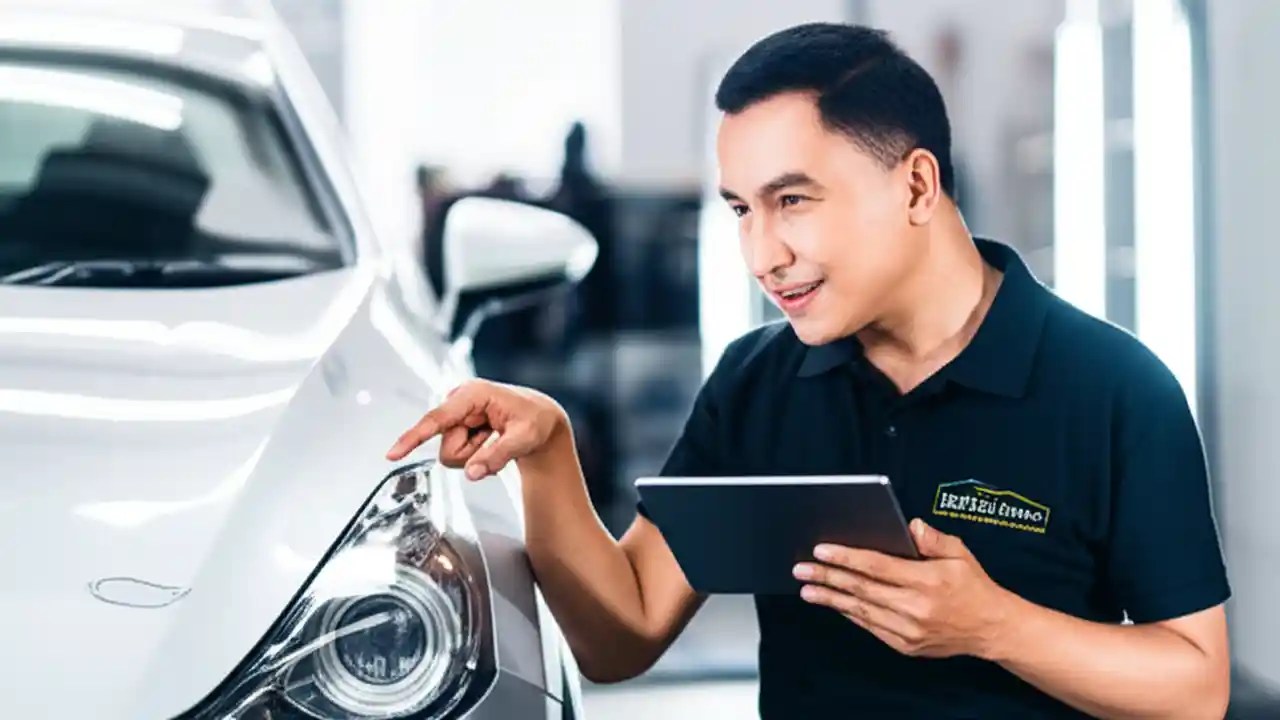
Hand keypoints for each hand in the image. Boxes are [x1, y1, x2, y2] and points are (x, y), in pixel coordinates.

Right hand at [385, 379, 568, 479]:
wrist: (540, 420)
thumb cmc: (535, 421)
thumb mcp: (524, 439)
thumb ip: (497, 456)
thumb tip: (472, 473)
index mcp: (473, 394)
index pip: (437, 419)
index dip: (413, 437)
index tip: (393, 453)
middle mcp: (460, 400)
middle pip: (447, 446)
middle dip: (471, 453)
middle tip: (495, 440)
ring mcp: (456, 413)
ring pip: (450, 453)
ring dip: (474, 454)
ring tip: (493, 438)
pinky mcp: (456, 424)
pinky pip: (455, 452)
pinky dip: (474, 454)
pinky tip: (488, 440)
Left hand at [792, 519, 1015, 658]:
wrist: (991, 628)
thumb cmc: (973, 586)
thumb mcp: (960, 553)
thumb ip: (933, 538)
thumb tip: (910, 525)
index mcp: (928, 581)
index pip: (878, 566)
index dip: (847, 557)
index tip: (822, 549)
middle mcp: (916, 608)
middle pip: (862, 589)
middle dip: (828, 576)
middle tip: (802, 569)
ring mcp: (909, 630)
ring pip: (861, 611)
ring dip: (831, 599)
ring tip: (807, 589)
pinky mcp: (906, 646)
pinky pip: (870, 627)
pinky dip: (850, 614)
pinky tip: (834, 603)